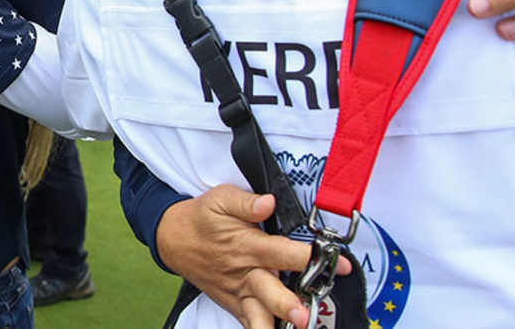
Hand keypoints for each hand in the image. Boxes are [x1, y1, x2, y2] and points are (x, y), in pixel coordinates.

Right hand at [156, 186, 349, 328]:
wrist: (173, 239)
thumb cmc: (202, 218)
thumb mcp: (219, 199)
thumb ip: (246, 202)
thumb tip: (269, 202)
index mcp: (246, 245)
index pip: (282, 252)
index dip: (311, 258)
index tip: (340, 263)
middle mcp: (244, 272)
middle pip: (269, 291)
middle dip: (286, 305)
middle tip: (303, 316)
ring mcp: (238, 292)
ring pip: (257, 314)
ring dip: (272, 325)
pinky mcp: (234, 304)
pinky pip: (248, 322)